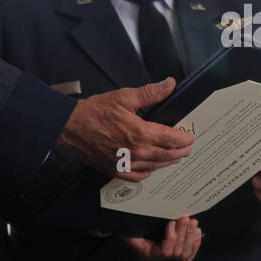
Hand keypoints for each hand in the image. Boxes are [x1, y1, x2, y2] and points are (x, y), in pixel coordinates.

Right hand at [57, 78, 193, 179]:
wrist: (70, 127)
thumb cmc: (95, 111)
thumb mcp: (125, 97)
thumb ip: (150, 93)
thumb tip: (170, 84)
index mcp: (139, 132)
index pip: (171, 139)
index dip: (184, 139)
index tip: (190, 138)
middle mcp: (135, 151)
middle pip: (165, 155)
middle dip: (179, 152)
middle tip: (188, 149)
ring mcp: (124, 163)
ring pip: (154, 167)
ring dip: (167, 162)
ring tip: (175, 158)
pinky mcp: (114, 170)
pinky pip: (137, 176)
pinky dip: (148, 173)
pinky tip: (152, 168)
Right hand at [122, 216, 203, 260]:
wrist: (131, 224)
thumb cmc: (130, 225)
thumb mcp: (129, 226)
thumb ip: (132, 227)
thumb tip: (135, 220)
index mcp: (147, 252)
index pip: (164, 252)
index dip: (171, 238)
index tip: (171, 223)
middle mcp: (158, 257)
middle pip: (176, 252)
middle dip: (183, 234)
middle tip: (185, 218)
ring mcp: (168, 254)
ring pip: (184, 253)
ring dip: (190, 236)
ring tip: (192, 222)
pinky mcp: (176, 249)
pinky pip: (189, 253)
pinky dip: (195, 243)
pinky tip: (197, 231)